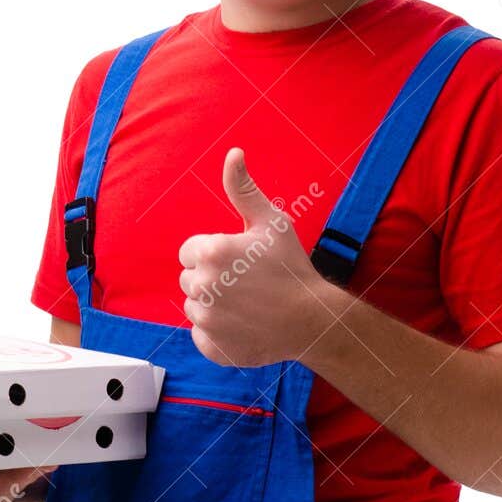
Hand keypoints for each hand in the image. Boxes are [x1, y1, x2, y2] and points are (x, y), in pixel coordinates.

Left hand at [176, 147, 335, 366]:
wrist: (313, 319)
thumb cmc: (292, 267)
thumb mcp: (271, 221)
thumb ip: (243, 188)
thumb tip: (233, 152)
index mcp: (210, 252)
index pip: (188, 251)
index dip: (213, 253)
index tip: (239, 260)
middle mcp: (202, 286)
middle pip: (189, 279)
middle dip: (211, 278)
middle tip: (245, 282)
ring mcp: (206, 321)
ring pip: (194, 307)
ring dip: (213, 305)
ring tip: (246, 304)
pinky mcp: (212, 348)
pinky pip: (201, 336)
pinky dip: (217, 333)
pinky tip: (243, 325)